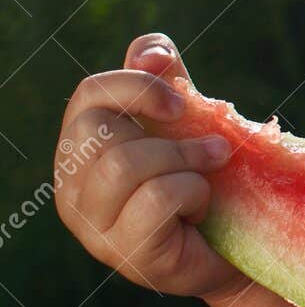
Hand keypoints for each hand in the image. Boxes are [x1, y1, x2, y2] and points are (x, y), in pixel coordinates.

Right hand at [55, 34, 248, 298]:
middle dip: (170, 135)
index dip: (137, 85)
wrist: (231, 244)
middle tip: (213, 148)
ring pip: (124, 166)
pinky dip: (193, 194)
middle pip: (102, 133)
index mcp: (80, 149)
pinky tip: (201, 209)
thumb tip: (150, 52)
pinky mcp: (125, 254)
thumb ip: (165, 79)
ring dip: (187, 161)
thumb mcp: (182, 122)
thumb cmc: (198, 176)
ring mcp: (92, 228)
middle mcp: (72, 190)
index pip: (88, 95)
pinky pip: (155, 200)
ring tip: (211, 171)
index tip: (181, 101)